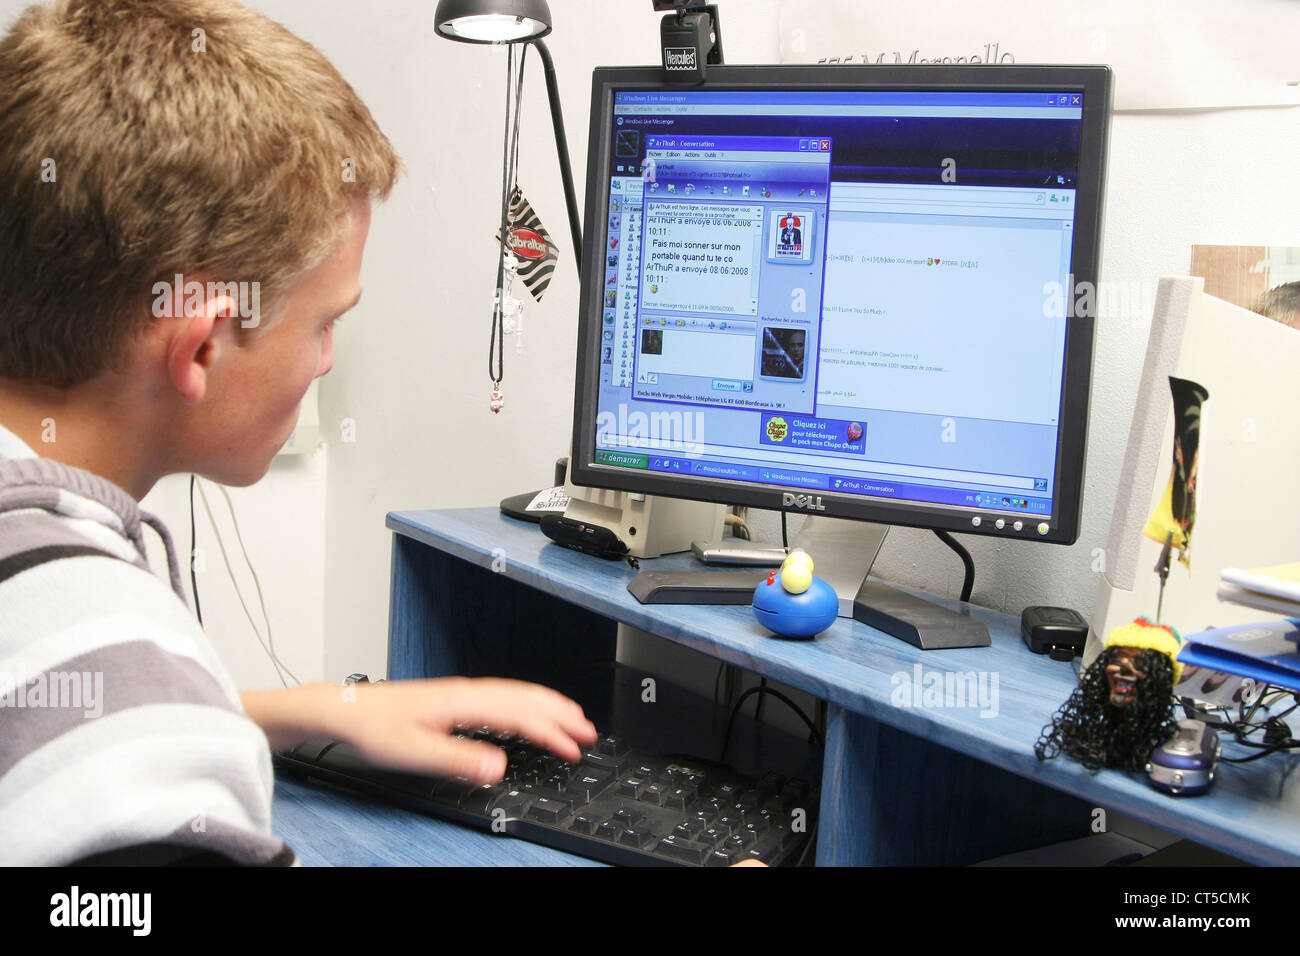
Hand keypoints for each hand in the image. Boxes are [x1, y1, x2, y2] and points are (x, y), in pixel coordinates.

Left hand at [327, 677, 597, 784]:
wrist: (348, 710)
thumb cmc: (377, 728)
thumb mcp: (417, 752)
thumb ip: (460, 760)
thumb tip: (498, 768)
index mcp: (464, 702)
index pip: (520, 715)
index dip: (551, 732)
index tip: (574, 747)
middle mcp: (468, 692)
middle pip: (526, 697)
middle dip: (561, 713)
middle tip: (589, 730)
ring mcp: (463, 692)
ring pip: (517, 692)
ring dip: (548, 704)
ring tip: (573, 717)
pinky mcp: (457, 697)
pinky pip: (504, 694)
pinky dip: (527, 701)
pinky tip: (529, 710)